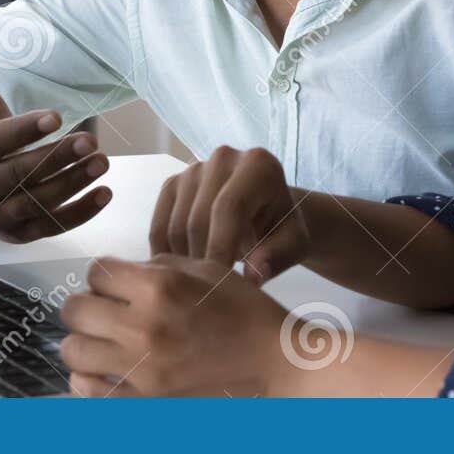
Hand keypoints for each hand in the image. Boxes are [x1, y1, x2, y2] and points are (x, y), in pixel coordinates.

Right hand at [0, 16, 111, 241]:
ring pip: (37, 204)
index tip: (56, 115)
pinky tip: (105, 193)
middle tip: (90, 140)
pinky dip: (80, 213)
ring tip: (102, 161)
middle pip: (17, 177)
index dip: (23, 131)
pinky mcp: (19, 234)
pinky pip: (51, 227)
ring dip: (72, 184)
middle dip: (55, 159)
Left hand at [60, 255, 289, 395]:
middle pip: (75, 309)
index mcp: (159, 287)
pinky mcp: (144, 401)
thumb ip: (157, 266)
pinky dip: (89, 378)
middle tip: (103, 309)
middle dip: (86, 304)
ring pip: (74, 350)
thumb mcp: (205, 269)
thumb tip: (120, 275)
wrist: (273, 363)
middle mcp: (143, 327)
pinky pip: (89, 390)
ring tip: (102, 340)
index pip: (96, 272)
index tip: (115, 284)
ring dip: (84, 340)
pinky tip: (105, 369)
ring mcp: (141, 369)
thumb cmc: (244, 311)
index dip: (104, 275)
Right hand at [150, 146, 308, 281]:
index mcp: (258, 164)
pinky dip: (165, 256)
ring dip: (183, 263)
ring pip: (176, 226)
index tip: (217, 286)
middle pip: (198, 218)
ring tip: (200, 287)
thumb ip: (278, 257)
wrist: (265, 212)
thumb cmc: (281, 228)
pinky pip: (159, 227)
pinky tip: (181, 275)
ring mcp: (193, 169)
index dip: (221, 247)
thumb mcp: (294, 244)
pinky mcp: (173, 184)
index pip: (230, 207)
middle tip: (207, 296)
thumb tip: (254, 275)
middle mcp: (222, 157)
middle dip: (201, 262)